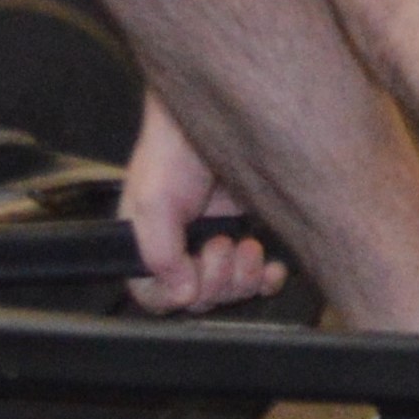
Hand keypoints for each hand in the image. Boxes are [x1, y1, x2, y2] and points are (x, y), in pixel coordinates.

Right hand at [123, 96, 289, 314]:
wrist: (221, 119)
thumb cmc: (175, 151)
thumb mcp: (154, 202)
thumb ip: (160, 253)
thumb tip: (182, 295)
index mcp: (147, 246)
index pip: (153, 296)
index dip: (173, 296)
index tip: (191, 277)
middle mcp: (180, 250)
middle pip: (198, 299)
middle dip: (216, 280)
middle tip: (221, 243)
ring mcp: (215, 245)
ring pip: (230, 292)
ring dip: (242, 278)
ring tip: (245, 245)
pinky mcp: (246, 236)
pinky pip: (259, 280)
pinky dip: (266, 280)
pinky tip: (271, 267)